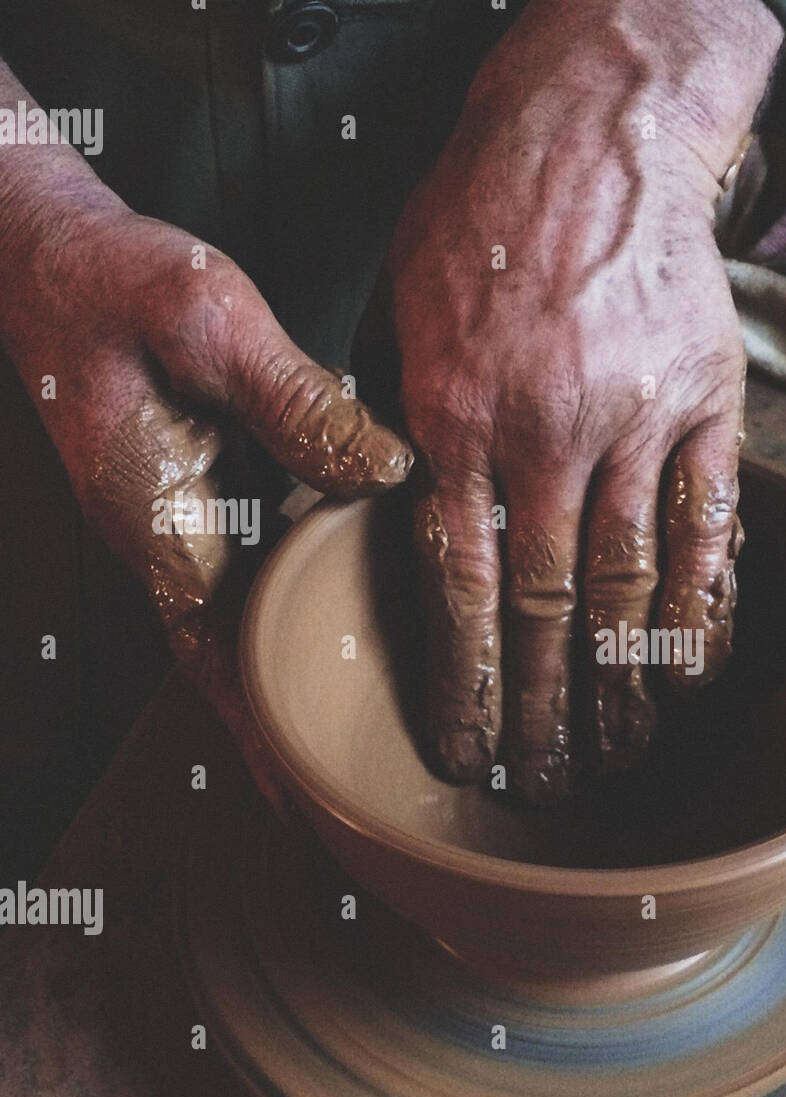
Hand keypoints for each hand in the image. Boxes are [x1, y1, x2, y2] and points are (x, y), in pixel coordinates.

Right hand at [0, 127, 411, 799]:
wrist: (54, 255)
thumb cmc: (112, 286)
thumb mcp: (209, 322)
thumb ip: (298, 402)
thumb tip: (389, 474)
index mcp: (162, 524)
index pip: (219, 663)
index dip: (263, 740)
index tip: (310, 809)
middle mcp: (176, 544)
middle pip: (239, 670)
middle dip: (290, 742)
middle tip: (358, 806)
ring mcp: (192, 527)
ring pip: (254, 628)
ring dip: (299, 685)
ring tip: (369, 742)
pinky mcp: (212, 498)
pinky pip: (264, 575)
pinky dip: (302, 612)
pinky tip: (355, 626)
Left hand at [386, 0, 781, 801]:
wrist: (591, 135)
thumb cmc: (481, 227)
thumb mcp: (400, 319)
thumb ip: (400, 434)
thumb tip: (398, 537)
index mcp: (456, 419)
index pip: (459, 587)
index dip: (465, 683)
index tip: (469, 750)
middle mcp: (548, 434)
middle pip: (546, 608)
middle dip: (545, 710)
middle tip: (548, 783)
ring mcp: (636, 423)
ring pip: (630, 583)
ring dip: (626, 685)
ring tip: (624, 756)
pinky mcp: (708, 406)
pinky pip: (710, 526)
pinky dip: (706, 606)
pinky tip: (695, 673)